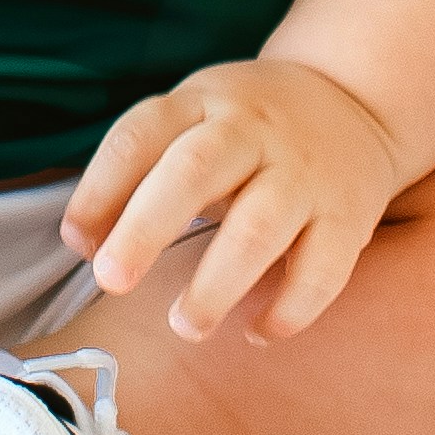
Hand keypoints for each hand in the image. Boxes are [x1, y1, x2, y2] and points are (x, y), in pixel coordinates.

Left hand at [61, 58, 408, 344]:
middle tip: (112, 280)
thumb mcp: (192, 119)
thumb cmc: (247, 129)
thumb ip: (139, 171)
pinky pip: (322, 269)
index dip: (101, 187)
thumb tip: (85, 242)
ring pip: (259, 227)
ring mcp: (304, 173)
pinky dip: (288, 309)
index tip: (79, 241)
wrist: (355, 102)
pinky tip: (256, 332)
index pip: (140, 133)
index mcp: (201, 102)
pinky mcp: (348, 216)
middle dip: (146, 228)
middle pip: (194, 171)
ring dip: (216, 283)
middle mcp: (252, 131)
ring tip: (185, 326)